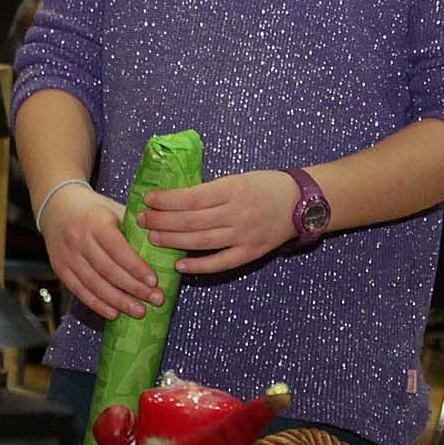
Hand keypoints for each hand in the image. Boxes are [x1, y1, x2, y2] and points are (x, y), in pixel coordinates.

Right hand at [39, 184, 161, 320]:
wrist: (57, 206)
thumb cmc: (94, 210)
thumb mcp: (114, 209)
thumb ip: (135, 228)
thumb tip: (165, 246)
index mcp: (96, 222)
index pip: (118, 249)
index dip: (136, 268)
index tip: (154, 281)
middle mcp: (79, 239)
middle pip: (108, 270)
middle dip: (134, 288)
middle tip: (156, 300)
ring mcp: (67, 256)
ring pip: (94, 284)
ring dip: (118, 301)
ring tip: (139, 311)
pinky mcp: (60, 269)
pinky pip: (79, 291)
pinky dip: (97, 304)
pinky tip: (114, 313)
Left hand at [141, 170, 299, 275]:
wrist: (302, 202)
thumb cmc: (266, 185)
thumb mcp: (238, 178)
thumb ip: (211, 191)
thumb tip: (175, 199)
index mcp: (233, 189)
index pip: (192, 198)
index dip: (167, 200)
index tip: (148, 199)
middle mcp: (238, 213)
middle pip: (192, 221)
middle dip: (162, 220)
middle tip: (141, 219)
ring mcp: (245, 235)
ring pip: (202, 242)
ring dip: (173, 241)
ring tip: (152, 237)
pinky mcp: (252, 253)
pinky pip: (221, 263)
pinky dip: (199, 265)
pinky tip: (179, 265)